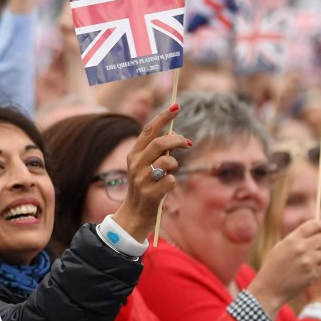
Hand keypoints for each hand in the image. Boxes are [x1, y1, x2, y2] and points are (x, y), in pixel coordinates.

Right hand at [111, 103, 188, 238]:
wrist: (135, 214)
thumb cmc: (146, 186)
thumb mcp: (146, 166)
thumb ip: (157, 152)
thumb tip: (175, 138)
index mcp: (134, 154)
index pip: (148, 130)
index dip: (163, 117)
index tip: (177, 106)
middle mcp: (135, 164)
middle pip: (159, 143)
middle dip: (176, 140)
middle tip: (187, 143)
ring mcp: (141, 180)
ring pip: (167, 162)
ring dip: (174, 165)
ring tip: (169, 173)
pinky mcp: (150, 194)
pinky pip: (171, 181)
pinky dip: (172, 183)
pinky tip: (164, 189)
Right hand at [248, 219, 320, 315]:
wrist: (269, 288)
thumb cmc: (274, 266)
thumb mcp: (281, 247)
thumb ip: (297, 238)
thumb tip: (315, 231)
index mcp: (292, 239)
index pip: (315, 224)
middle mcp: (302, 248)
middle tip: (313, 248)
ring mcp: (309, 262)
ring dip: (317, 257)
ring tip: (303, 263)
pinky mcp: (313, 273)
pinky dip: (314, 269)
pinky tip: (302, 273)